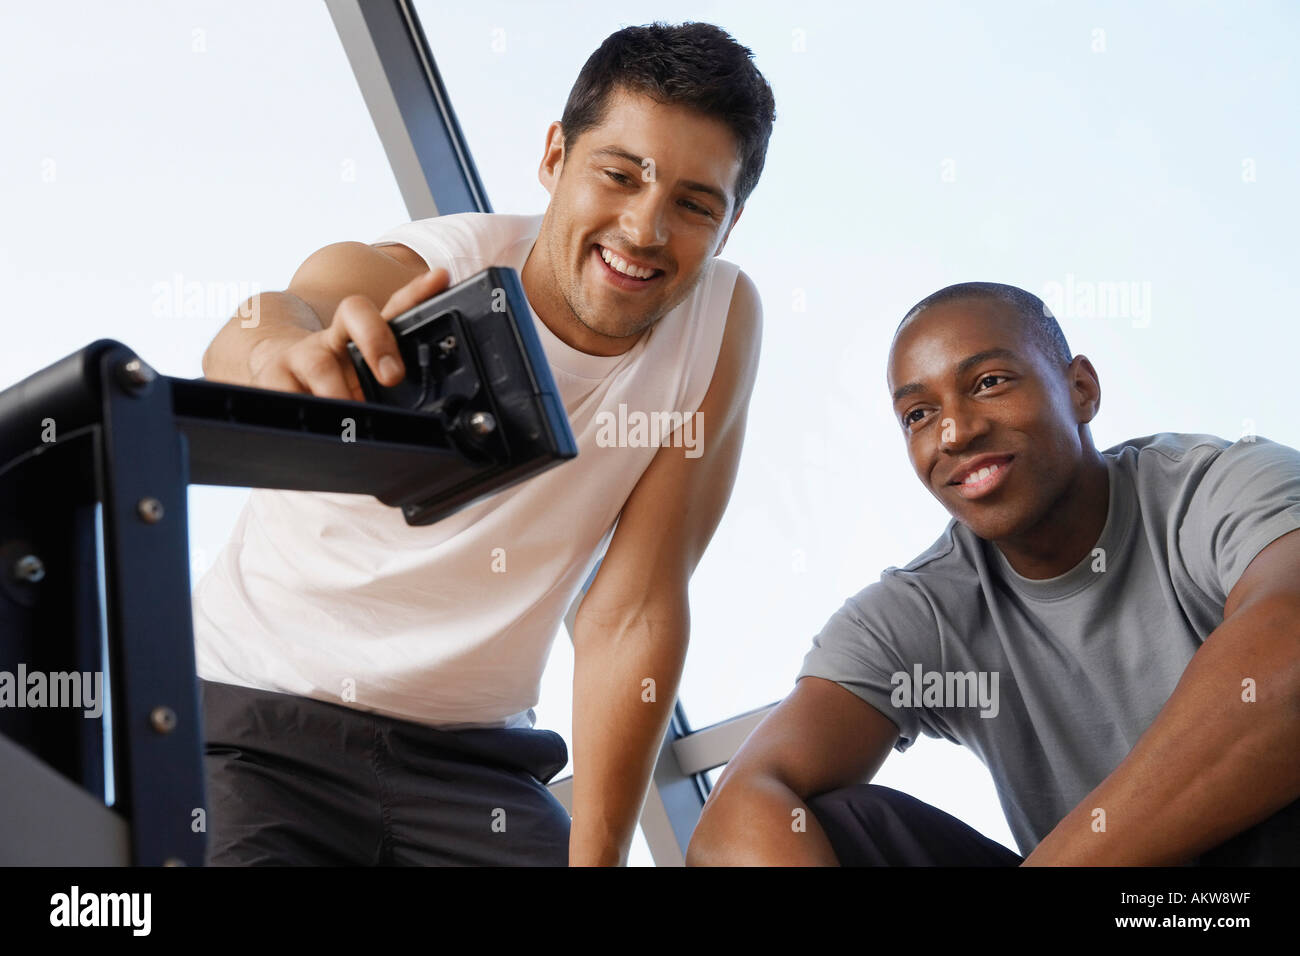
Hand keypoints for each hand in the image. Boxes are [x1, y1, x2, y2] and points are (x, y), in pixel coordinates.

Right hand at [248, 268, 450, 400]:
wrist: (273, 373)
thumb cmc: (332, 379)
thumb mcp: (366, 379)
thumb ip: (391, 385)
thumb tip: (429, 413)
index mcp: (364, 336)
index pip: (395, 307)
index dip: (417, 291)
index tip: (438, 278)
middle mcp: (335, 337)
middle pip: (355, 314)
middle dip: (377, 340)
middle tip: (393, 376)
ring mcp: (303, 354)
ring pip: (321, 365)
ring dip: (339, 394)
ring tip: (353, 419)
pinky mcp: (274, 376)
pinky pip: (286, 391)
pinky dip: (302, 408)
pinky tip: (314, 424)